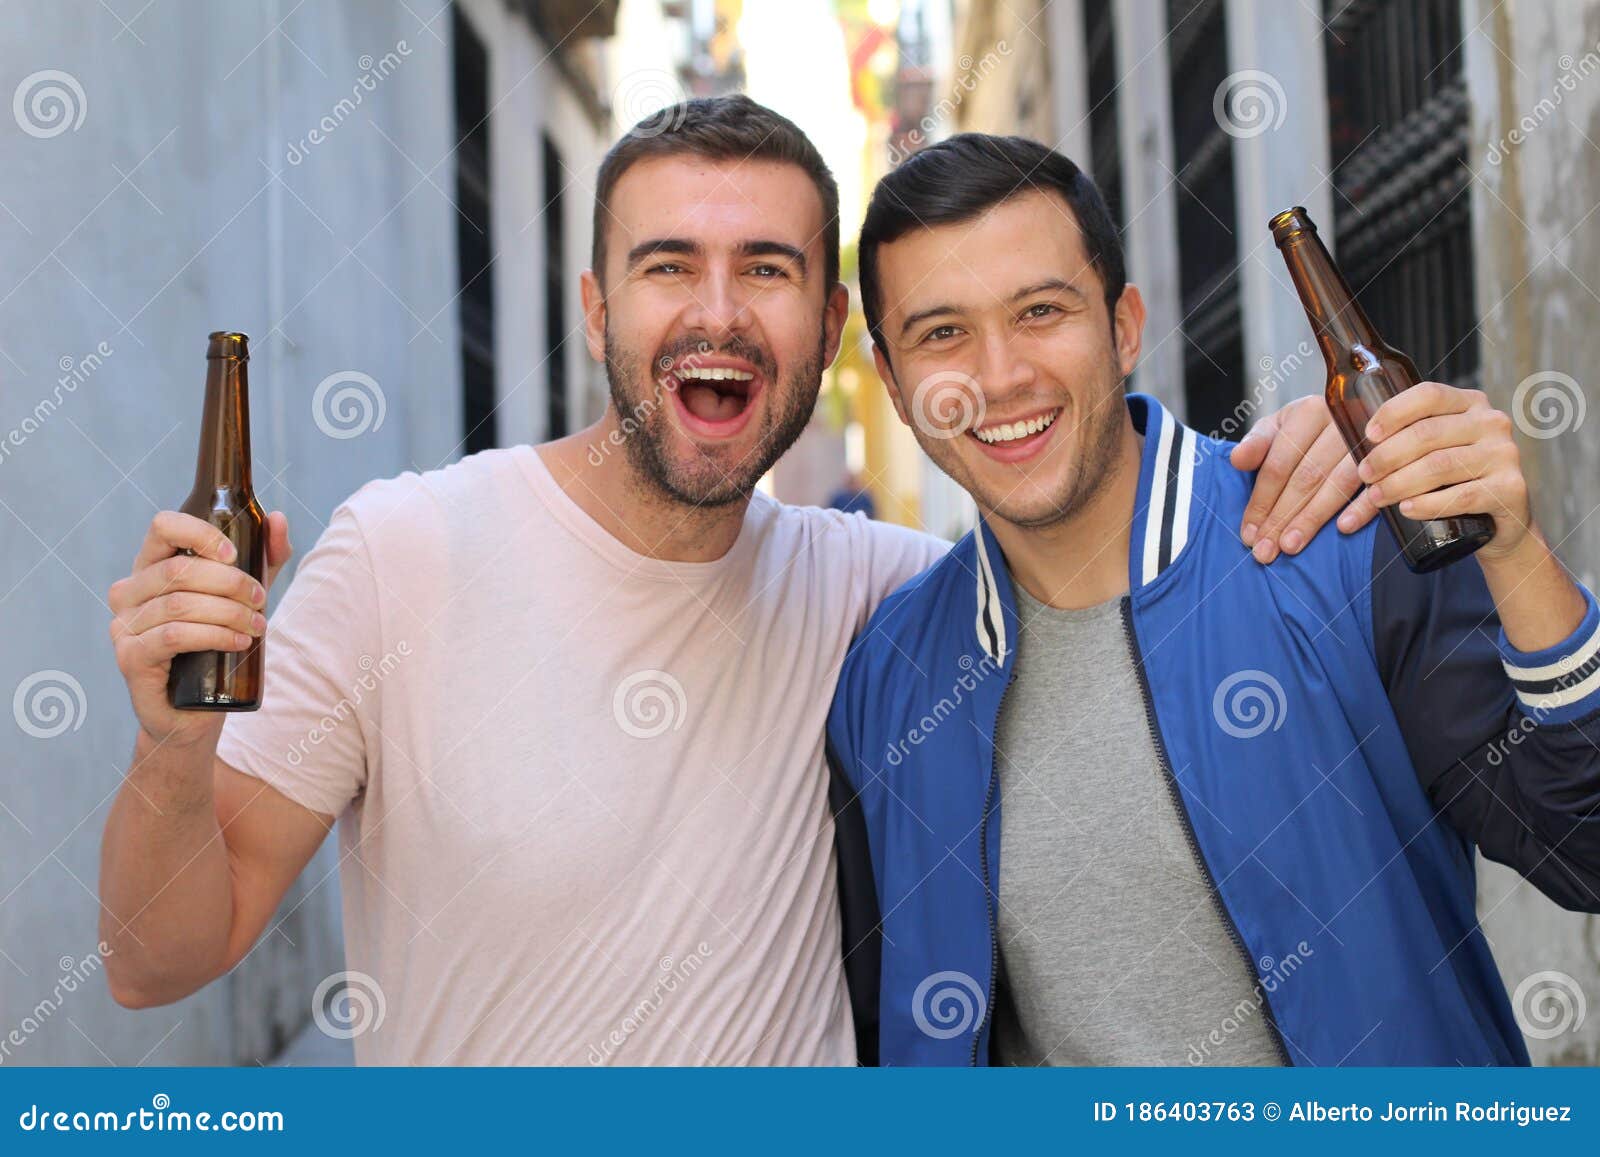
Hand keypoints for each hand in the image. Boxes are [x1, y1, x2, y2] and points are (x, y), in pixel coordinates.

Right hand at [109, 510, 292, 748]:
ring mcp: (124, 625)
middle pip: (179, 569)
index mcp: (151, 567)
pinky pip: (174, 635)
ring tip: (257, 626)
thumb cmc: (216, 646)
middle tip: (260, 601)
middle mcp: (129, 591)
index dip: (200, 533)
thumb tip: (278, 518)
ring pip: (180, 604)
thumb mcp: (244, 597)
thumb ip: (263, 559)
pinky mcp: (130, 656)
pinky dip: (214, 635)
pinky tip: (239, 642)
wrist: (192, 713)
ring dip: (229, 612)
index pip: (163, 526)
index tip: (234, 554)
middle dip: (230, 582)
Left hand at [1230, 394, 1377, 562]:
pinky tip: (1342, 529)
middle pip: (1306, 477)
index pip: (1279, 463)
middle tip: (1265, 551)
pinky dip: (1361, 508)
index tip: (1249, 532)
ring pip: (1338, 484)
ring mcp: (1370, 441)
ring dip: (1313, 518)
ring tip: (1290, 546)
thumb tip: (1237, 459)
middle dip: (1282, 517)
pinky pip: (1377, 486)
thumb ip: (1257, 442)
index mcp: (1309, 411)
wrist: (1357, 413)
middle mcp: (1341, 423)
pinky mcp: (1393, 458)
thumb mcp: (1280, 425)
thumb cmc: (1309, 427)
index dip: (1261, 500)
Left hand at [1358, 381, 1531, 560]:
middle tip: (1364, 475)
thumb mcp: (1434, 450)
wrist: (1499, 524)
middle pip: (1427, 434)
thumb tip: (1346, 434)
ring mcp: (1505, 454)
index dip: (1393, 412)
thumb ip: (1407, 436)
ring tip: (1376, 497)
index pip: (1428, 395)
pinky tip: (1406, 510)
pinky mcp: (1511, 489)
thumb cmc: (1452, 482)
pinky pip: (1462, 496)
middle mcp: (1491, 423)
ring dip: (1400, 483)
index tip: (1367, 435)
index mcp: (1469, 404)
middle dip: (1387, 456)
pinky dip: (1428, 505)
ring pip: (1440, 465)